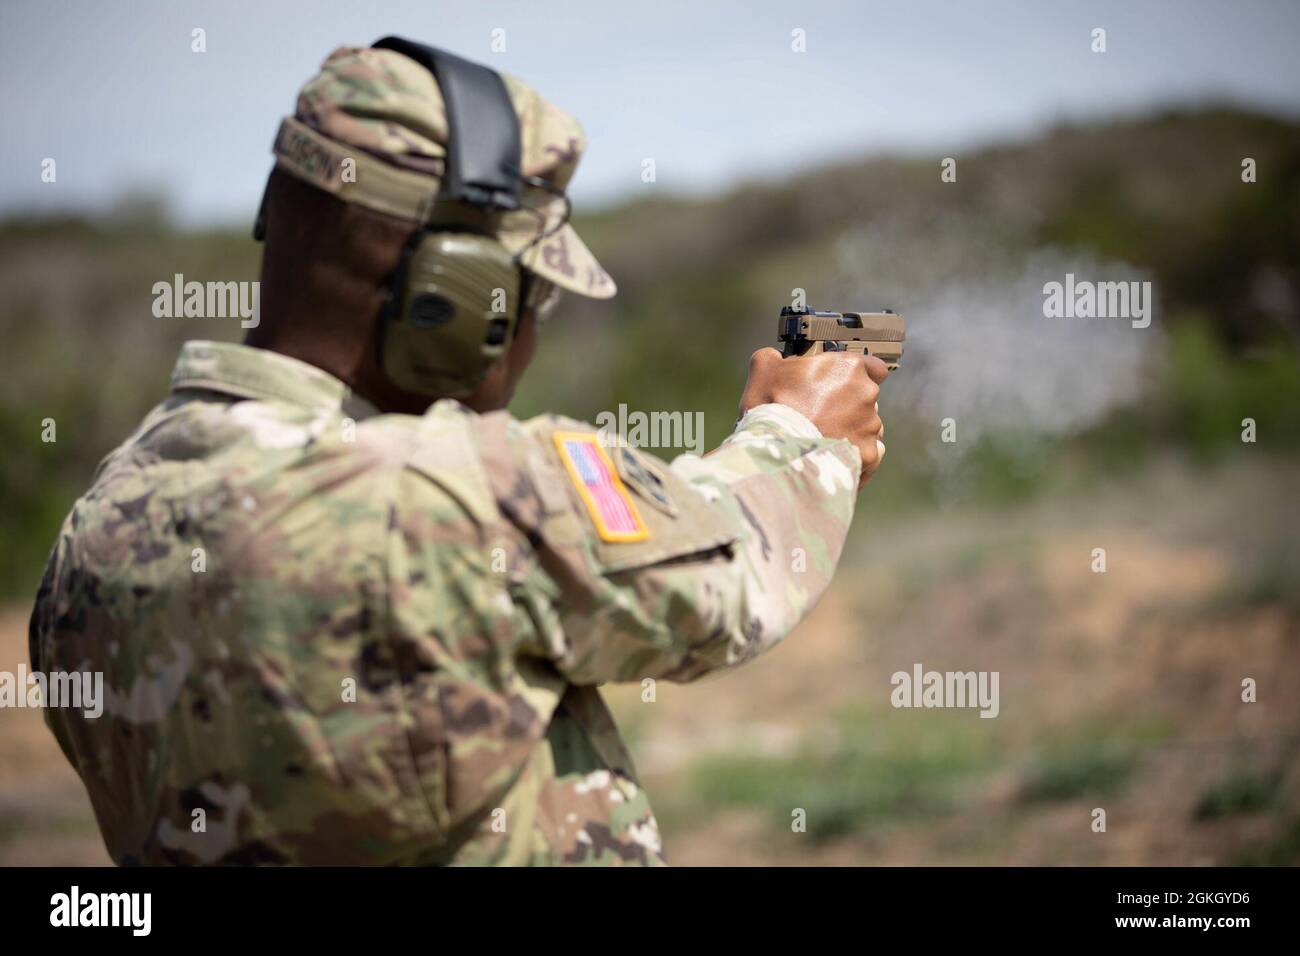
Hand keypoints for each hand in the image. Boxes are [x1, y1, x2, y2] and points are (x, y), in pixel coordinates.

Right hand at [739, 348, 889, 489]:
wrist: (777, 453)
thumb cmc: (772, 408)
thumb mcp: (763, 370)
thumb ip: (773, 357)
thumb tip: (773, 358)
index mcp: (848, 368)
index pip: (874, 367)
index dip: (860, 376)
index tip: (845, 384)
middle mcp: (866, 394)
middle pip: (866, 400)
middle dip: (849, 406)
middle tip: (821, 415)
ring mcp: (870, 426)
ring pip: (868, 427)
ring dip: (852, 431)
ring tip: (824, 439)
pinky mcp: (868, 454)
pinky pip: (869, 454)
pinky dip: (855, 456)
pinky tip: (834, 456)